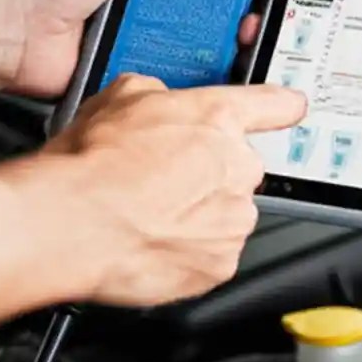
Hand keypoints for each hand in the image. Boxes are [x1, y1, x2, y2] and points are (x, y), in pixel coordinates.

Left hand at [0, 0, 262, 95]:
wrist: (10, 33)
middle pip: (194, 7)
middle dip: (224, 15)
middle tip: (247, 20)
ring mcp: (127, 35)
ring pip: (182, 43)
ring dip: (205, 48)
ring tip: (233, 50)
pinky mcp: (119, 68)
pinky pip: (157, 74)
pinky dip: (175, 76)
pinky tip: (194, 74)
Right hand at [24, 74, 305, 305]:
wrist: (72, 224)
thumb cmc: (91, 165)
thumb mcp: (120, 97)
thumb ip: (158, 97)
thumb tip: (159, 102)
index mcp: (217, 118)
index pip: (273, 105)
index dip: (281, 107)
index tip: (290, 109)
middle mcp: (236, 167)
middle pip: (238, 169)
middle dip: (207, 175)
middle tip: (162, 181)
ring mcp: (233, 219)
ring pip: (226, 215)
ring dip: (198, 216)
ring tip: (149, 215)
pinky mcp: (221, 264)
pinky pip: (212, 256)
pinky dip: (188, 254)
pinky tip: (152, 241)